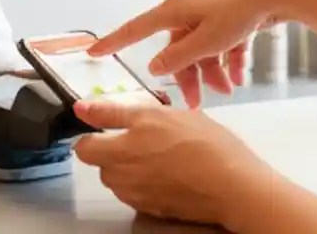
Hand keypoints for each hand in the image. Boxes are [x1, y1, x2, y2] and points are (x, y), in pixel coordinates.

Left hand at [72, 100, 282, 229]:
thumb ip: (118, 111)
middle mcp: (123, 172)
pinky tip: (165, 172)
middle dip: (109, 149)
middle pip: (97, 162)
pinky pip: (132, 192)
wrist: (232, 186)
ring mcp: (134, 193)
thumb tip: (83, 108)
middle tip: (137, 137)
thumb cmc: (206, 145)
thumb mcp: (163, 113)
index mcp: (122, 146)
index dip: (92, 131)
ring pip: (115, 177)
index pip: (83, 144)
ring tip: (156, 154)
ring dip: (125, 166)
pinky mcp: (148, 208)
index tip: (100, 122)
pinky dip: (141, 182)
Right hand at [89, 0, 298, 106]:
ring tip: (228, 90)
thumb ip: (178, 57)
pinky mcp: (229, 14)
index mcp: (174, 11)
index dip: (114, 41)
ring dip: (213, 71)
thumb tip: (153, 66)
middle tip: (197, 103)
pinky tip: (239, 76)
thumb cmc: (239, 11)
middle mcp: (187, 9)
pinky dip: (228, 59)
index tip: (93, 51)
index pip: (136, 29)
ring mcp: (209, 11)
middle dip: (188, 76)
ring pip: (202, 47)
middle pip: (177, 48)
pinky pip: (222, 41)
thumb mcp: (206, 41)